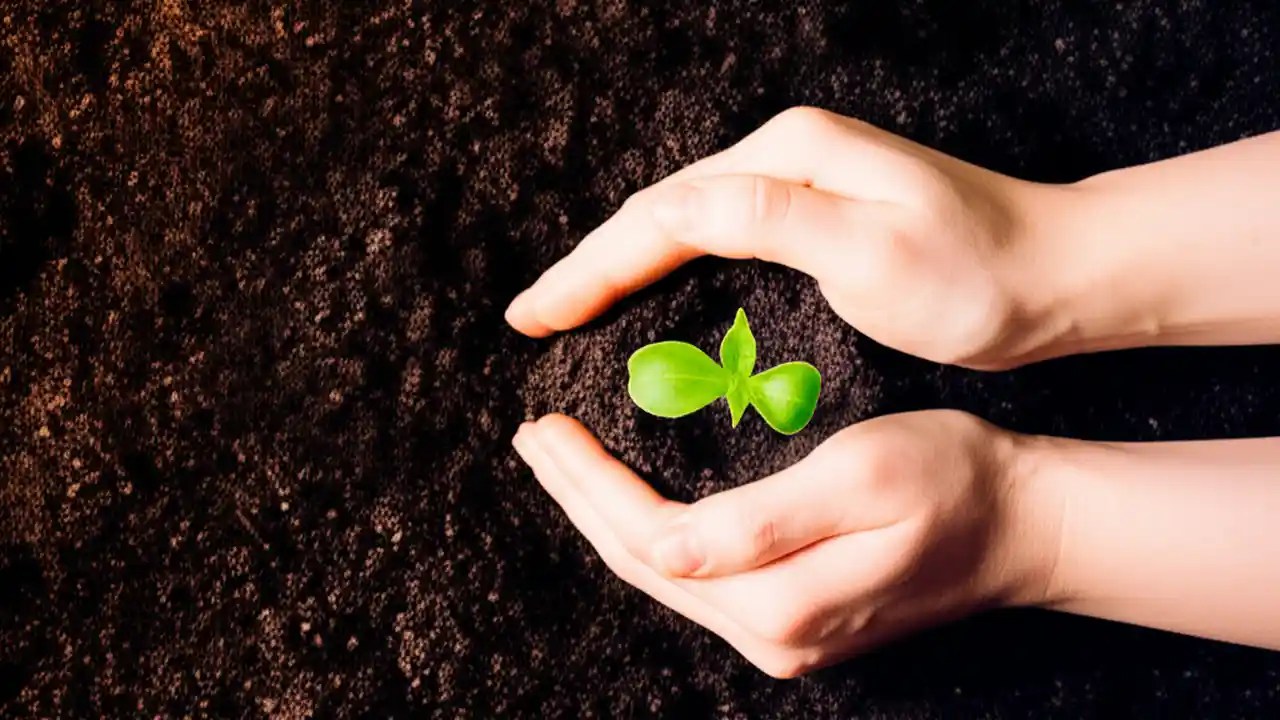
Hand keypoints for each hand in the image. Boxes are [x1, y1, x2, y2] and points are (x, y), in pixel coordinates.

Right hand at [505, 107, 1063, 369]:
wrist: (1059, 274)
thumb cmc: (977, 276)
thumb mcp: (872, 253)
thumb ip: (768, 221)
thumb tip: (671, 211)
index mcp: (789, 158)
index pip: (661, 216)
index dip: (590, 267)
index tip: (533, 313)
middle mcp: (787, 157)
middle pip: (660, 213)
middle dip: (590, 264)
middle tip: (531, 315)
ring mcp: (803, 184)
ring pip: (684, 225)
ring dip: (622, 265)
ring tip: (570, 306)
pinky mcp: (819, 216)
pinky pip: (718, 240)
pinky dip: (670, 269)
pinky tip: (650, 295)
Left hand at [512, 411, 1057, 677]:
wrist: (1024, 524)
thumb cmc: (953, 479)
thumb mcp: (861, 477)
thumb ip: (759, 523)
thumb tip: (662, 550)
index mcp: (777, 600)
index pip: (647, 537)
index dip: (588, 481)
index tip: (547, 425)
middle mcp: (770, 634)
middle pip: (643, 562)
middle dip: (581, 497)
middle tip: (536, 438)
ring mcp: (783, 635)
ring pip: (665, 572)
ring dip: (609, 514)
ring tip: (569, 463)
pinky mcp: (796, 620)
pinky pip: (699, 576)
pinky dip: (654, 533)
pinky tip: (637, 501)